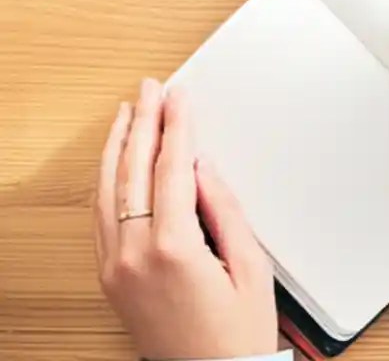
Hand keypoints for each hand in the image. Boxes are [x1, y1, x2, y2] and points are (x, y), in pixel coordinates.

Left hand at [95, 79, 277, 359]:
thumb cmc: (237, 335)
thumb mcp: (250, 267)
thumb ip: (226, 211)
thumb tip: (204, 169)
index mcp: (175, 249)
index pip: (171, 169)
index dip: (176, 125)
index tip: (179, 95)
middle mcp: (135, 255)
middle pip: (133, 171)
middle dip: (144, 123)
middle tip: (152, 89)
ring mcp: (116, 268)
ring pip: (108, 191)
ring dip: (118, 146)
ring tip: (128, 113)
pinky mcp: (111, 278)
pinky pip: (102, 217)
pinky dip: (107, 181)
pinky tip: (115, 162)